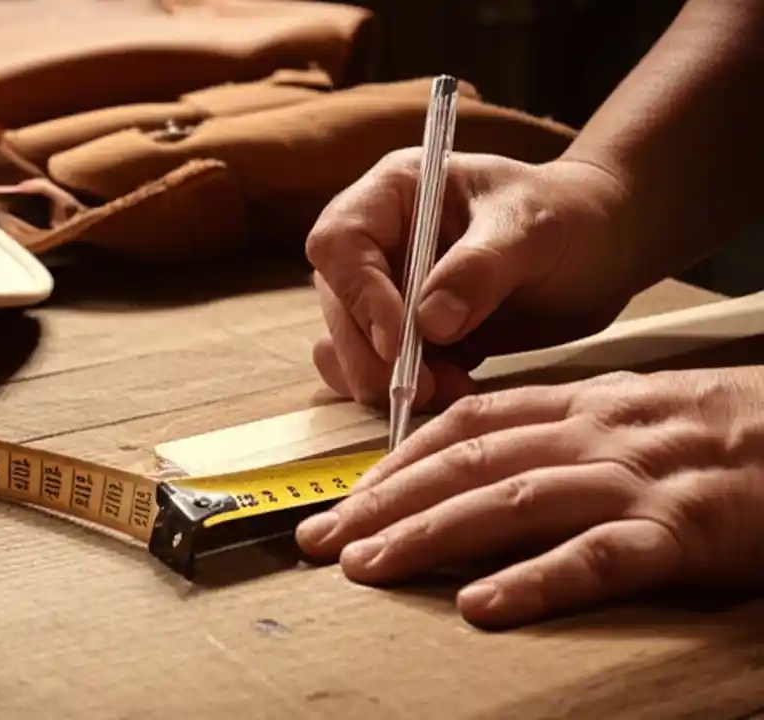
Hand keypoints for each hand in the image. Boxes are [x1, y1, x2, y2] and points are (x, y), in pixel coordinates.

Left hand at [294, 366, 763, 628]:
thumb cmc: (738, 435)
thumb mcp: (640, 415)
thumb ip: (566, 430)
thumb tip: (488, 459)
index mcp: (585, 402)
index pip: (466, 422)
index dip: (396, 459)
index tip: (346, 495)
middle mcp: (598, 430)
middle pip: (467, 459)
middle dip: (383, 500)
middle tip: (318, 538)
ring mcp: (641, 478)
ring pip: (512, 500)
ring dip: (428, 534)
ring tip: (365, 567)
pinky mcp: (689, 532)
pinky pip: (600, 558)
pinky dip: (535, 581)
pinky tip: (481, 608)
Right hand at [306, 149, 641, 409]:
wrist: (602, 248)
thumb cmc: (569, 217)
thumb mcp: (532, 228)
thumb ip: (480, 269)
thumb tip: (429, 324)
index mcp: (394, 193)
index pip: (339, 242)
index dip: (358, 293)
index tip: (399, 340)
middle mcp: (377, 241)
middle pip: (336, 302)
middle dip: (368, 352)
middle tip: (417, 388)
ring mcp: (386, 291)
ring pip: (345, 344)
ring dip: (380, 378)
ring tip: (444, 391)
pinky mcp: (405, 336)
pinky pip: (374, 370)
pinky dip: (399, 391)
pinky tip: (450, 392)